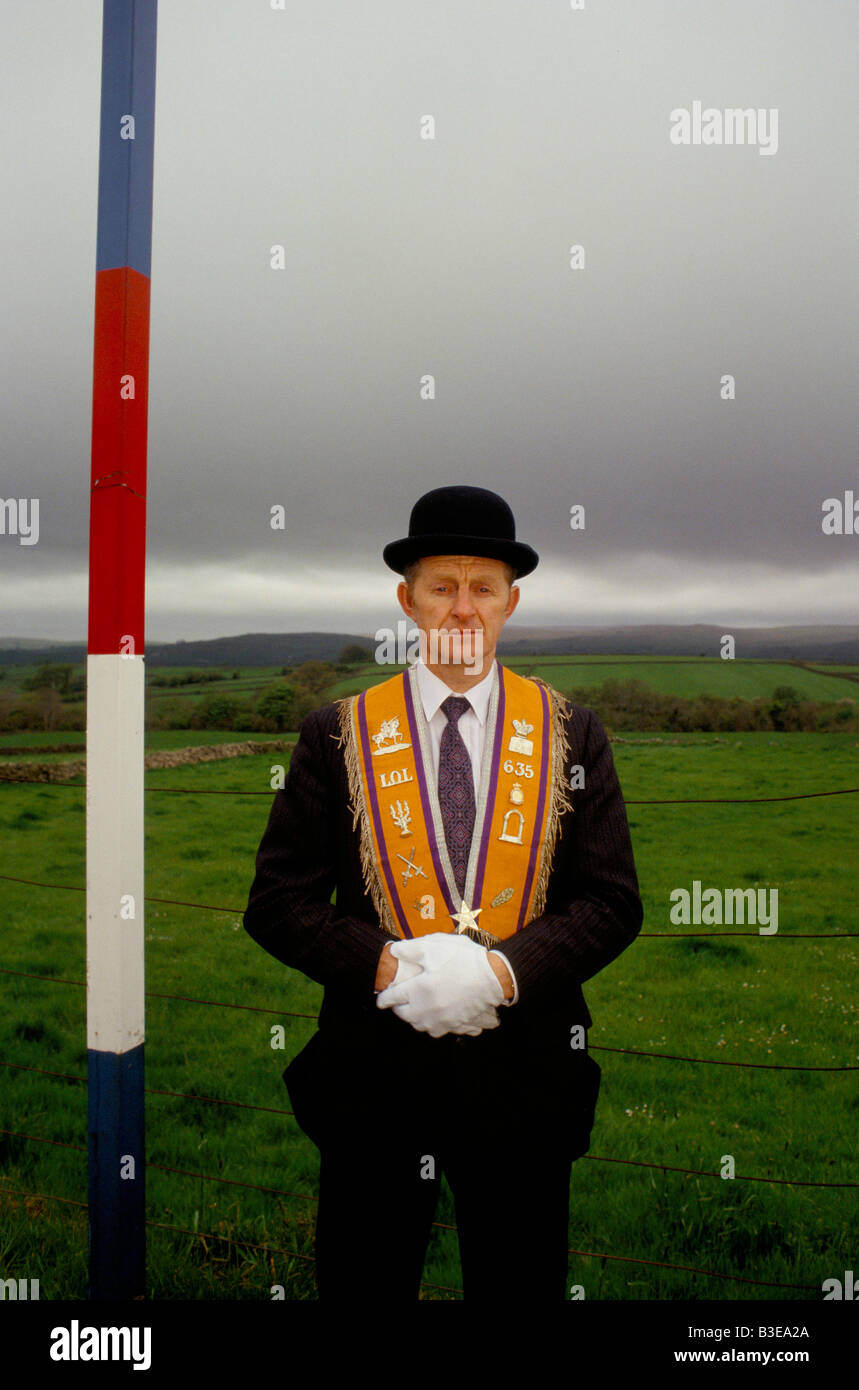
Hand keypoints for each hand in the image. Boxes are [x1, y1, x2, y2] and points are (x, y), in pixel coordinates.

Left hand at [376, 933, 503, 1037]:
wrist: (495, 977)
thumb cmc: (464, 960)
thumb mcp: (435, 946)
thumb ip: (410, 949)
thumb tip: (393, 951)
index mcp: (418, 990)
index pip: (393, 997)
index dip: (384, 997)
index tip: (380, 999)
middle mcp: (427, 1010)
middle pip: (405, 1016)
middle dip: (399, 1010)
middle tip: (399, 1003)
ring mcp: (443, 1021)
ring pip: (422, 1026)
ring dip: (417, 1019)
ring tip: (418, 1010)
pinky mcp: (457, 1026)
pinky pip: (442, 1030)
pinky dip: (437, 1025)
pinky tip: (440, 1016)